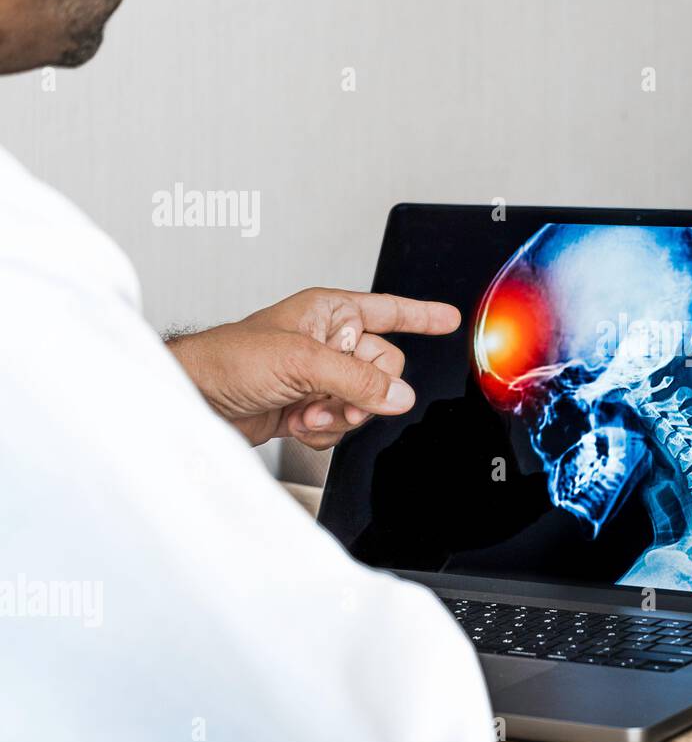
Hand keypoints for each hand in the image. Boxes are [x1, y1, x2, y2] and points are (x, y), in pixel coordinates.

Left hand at [167, 287, 460, 448]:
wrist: (193, 400)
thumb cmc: (227, 359)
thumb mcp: (301, 362)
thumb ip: (357, 379)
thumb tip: (399, 395)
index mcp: (329, 313)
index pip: (388, 311)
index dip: (420, 316)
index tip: (448, 319)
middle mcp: (327, 342)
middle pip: (384, 369)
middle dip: (364, 390)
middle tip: (339, 398)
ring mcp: (318, 376)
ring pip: (365, 401)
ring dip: (340, 414)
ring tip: (306, 411)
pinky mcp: (306, 406)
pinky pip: (342, 423)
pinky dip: (325, 431)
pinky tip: (297, 424)